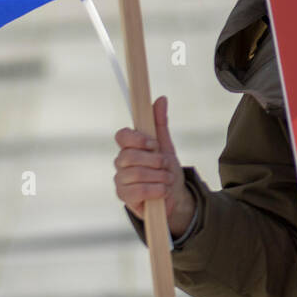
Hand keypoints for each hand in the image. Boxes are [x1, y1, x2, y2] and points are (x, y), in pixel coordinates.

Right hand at [113, 95, 195, 238]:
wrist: (175, 197)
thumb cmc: (167, 170)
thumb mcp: (166, 146)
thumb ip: (160, 124)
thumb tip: (161, 99)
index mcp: (130, 147)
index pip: (122, 136)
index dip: (137, 139)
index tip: (154, 145)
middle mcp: (121, 163)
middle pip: (129, 155)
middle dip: (155, 161)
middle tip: (166, 166)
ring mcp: (121, 180)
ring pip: (136, 173)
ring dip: (159, 177)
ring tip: (167, 180)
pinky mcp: (125, 197)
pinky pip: (138, 190)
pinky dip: (156, 190)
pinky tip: (163, 191)